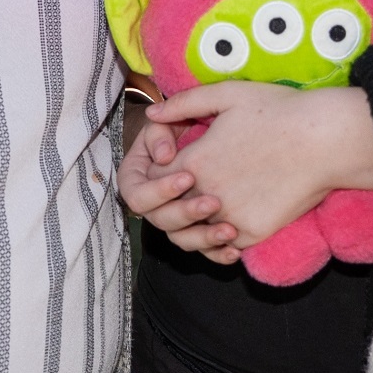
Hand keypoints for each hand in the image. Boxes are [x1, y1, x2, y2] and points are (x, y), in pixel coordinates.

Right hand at [117, 110, 237, 261]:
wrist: (215, 133)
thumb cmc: (186, 123)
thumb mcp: (171, 119)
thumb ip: (161, 130)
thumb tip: (164, 157)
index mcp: (138, 178)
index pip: (136, 195)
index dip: (159, 191)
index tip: (189, 177)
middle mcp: (154, 204)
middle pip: (160, 220)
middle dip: (186, 213)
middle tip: (213, 202)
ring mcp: (176, 219)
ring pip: (181, 240)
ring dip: (204, 238)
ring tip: (229, 230)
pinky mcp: (198, 230)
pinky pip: (204, 251)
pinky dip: (219, 253)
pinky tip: (235, 249)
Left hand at [150, 82, 372, 253]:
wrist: (327, 140)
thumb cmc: (280, 111)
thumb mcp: (228, 95)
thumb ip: (184, 104)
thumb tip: (152, 114)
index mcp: (195, 162)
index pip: (153, 182)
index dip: (155, 177)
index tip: (170, 168)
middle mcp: (206, 196)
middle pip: (167, 214)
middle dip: (168, 204)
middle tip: (182, 193)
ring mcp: (230, 218)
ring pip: (192, 236)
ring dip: (191, 226)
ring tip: (203, 211)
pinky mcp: (254, 233)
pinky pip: (224, 246)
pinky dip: (220, 240)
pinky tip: (226, 226)